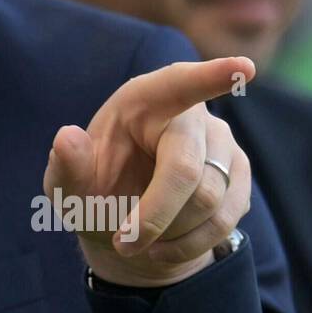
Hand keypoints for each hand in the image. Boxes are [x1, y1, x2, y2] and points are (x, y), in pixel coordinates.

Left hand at [43, 56, 254, 287]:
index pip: (180, 83)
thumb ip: (66, 165)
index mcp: (144, 98)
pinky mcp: (239, 175)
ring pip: (209, 200)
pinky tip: (165, 245)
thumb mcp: (66, 185)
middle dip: (153, 216)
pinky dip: (190, 243)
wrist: (124, 227)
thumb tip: (67, 138)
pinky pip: (225, 218)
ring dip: (170, 233)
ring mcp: (222, 143)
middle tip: (122, 244)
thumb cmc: (93, 192)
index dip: (212, 76)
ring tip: (140, 239)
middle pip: (186, 169)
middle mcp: (190, 115)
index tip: (244, 67)